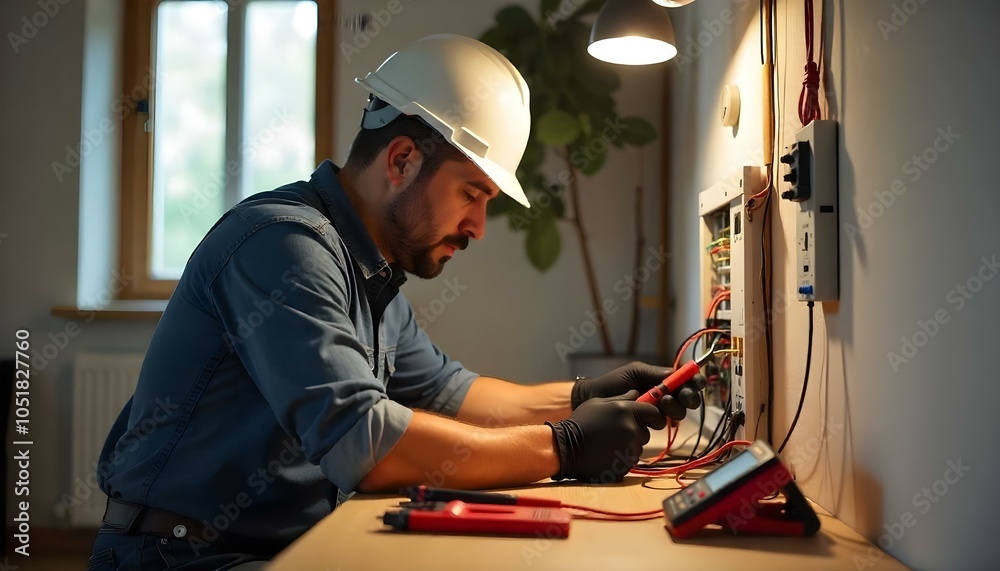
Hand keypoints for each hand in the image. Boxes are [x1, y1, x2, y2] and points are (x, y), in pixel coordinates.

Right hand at [546, 391, 665, 482]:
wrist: (566, 448)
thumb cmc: (580, 422)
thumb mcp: (598, 403)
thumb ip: (621, 398)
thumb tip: (636, 393)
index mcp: (626, 411)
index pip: (655, 414)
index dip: (653, 417)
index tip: (648, 419)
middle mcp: (631, 429)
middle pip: (646, 432)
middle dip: (636, 431)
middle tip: (616, 431)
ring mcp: (629, 449)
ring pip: (638, 446)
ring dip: (629, 444)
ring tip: (608, 442)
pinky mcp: (625, 464)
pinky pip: (630, 459)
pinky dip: (622, 457)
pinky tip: (606, 453)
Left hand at [571, 362, 702, 420]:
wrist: (594, 400)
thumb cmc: (613, 382)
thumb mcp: (635, 372)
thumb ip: (656, 373)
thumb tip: (677, 374)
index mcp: (663, 380)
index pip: (687, 381)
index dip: (696, 382)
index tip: (697, 383)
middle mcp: (665, 396)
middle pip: (689, 399)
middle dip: (688, 398)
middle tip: (678, 396)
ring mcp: (659, 411)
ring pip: (679, 413)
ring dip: (673, 409)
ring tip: (660, 404)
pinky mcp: (650, 424)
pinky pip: (663, 425)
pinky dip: (660, 421)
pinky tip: (650, 418)